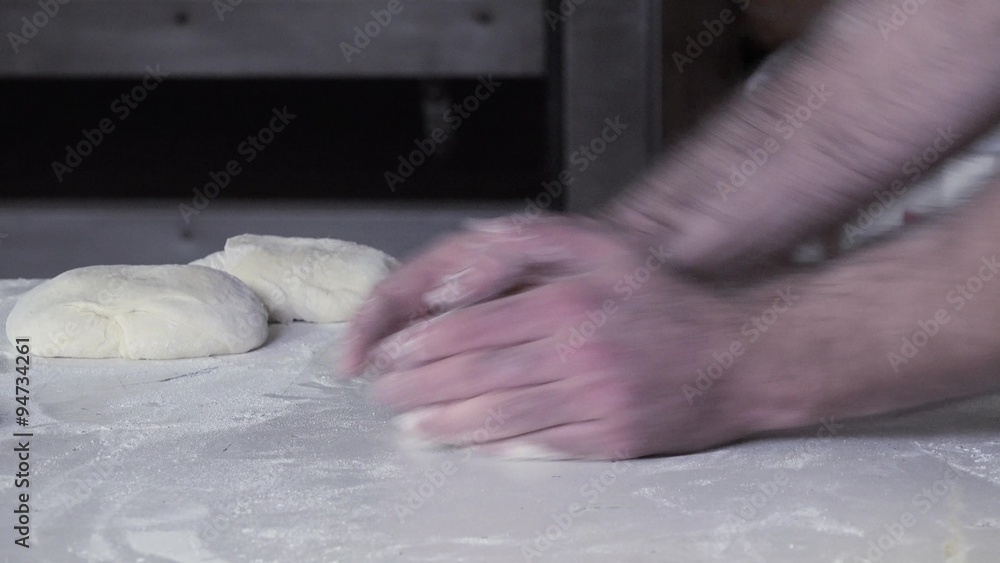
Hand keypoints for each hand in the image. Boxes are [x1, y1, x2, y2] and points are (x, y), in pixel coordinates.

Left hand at [344, 215, 785, 458]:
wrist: (738, 355)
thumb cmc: (662, 297)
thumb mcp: (598, 245)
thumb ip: (522, 247)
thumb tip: (454, 285)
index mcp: (568, 304)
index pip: (469, 330)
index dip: (419, 347)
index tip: (390, 355)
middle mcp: (579, 356)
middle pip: (474, 378)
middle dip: (417, 390)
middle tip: (385, 395)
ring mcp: (597, 404)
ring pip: (500, 419)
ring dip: (446, 425)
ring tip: (413, 424)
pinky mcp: (613, 441)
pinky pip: (542, 448)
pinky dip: (499, 448)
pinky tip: (472, 445)